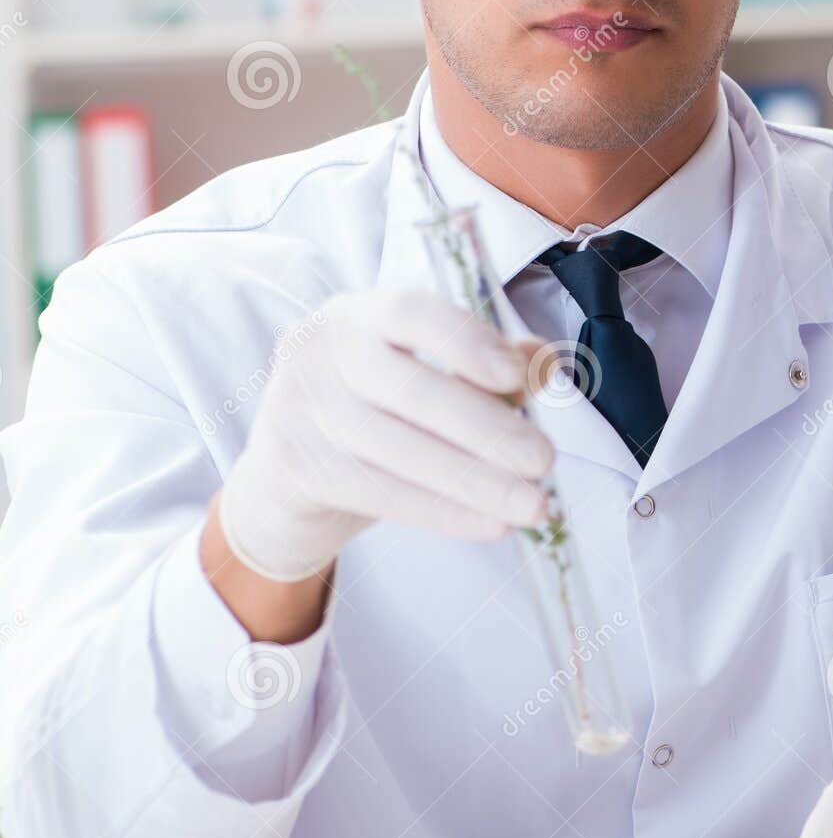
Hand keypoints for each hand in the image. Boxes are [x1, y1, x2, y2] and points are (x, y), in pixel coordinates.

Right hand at [219, 288, 554, 582]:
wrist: (283, 483)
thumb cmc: (370, 415)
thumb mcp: (422, 379)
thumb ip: (485, 365)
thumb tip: (543, 360)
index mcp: (359, 314)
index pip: (411, 313)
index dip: (466, 343)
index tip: (516, 375)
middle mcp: (321, 350)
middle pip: (411, 389)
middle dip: (487, 428)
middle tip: (544, 460)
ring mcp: (298, 407)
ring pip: (400, 449)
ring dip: (476, 481)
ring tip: (533, 504)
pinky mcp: (294, 467)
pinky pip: (381, 492)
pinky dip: (444, 512)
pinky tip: (491, 524)